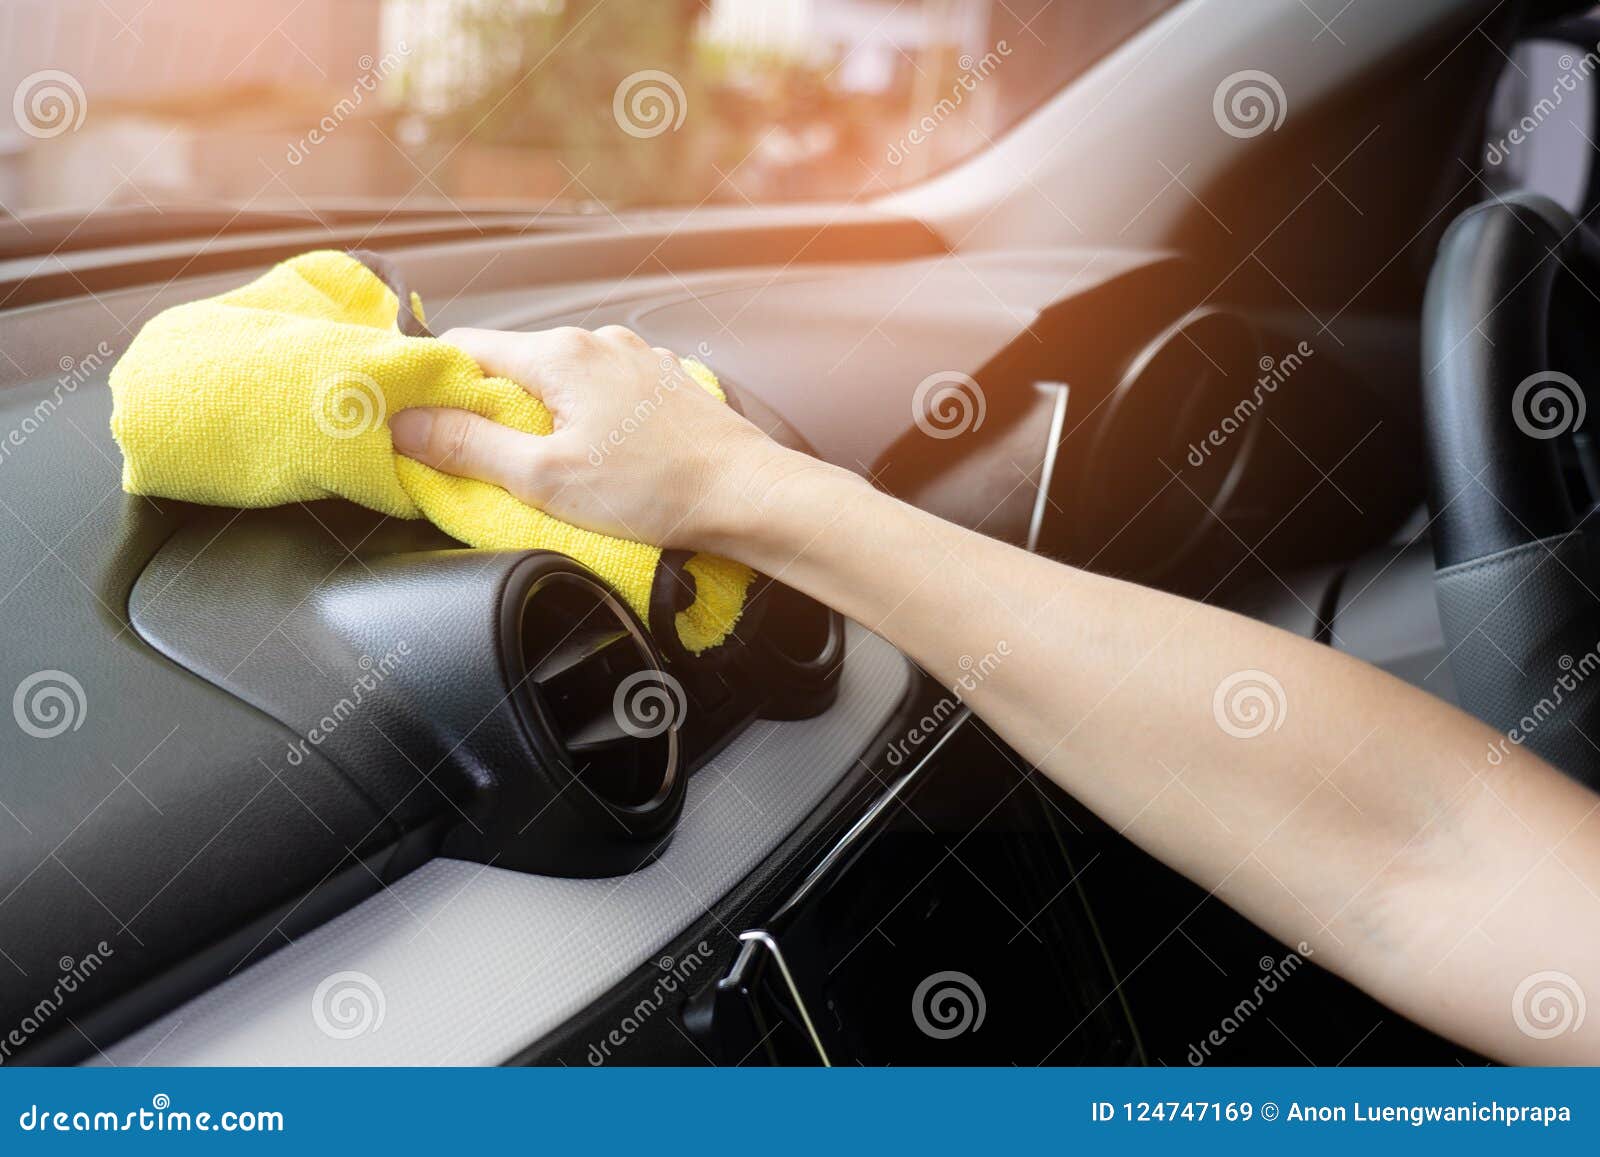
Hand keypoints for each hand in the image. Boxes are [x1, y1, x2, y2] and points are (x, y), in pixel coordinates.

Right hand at [390, 325, 810, 555]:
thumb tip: (404, 423)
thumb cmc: (655, 490)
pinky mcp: (665, 386)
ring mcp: (638, 360)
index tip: (417, 420)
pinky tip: (600, 459)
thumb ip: (468, 446)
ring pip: (563, 380)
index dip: (432, 384)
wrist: (750, 496)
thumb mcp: (544, 478)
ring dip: (544, 416)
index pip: (465, 348)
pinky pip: (605, 393)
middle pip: (515, 364)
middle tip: (483, 460)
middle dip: (490, 407)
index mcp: (561, 353)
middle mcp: (599, 342)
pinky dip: (587, 419)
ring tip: (550, 469)